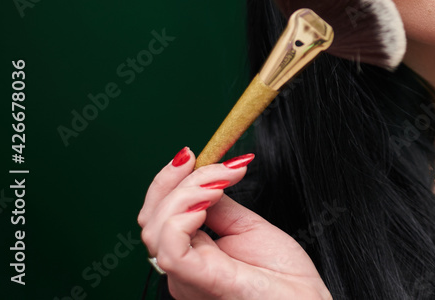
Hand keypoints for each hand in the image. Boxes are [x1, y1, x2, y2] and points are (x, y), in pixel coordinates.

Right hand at [138, 147, 331, 299]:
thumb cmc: (282, 277)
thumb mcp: (247, 227)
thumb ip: (221, 205)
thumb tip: (206, 176)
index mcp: (190, 254)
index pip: (157, 213)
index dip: (168, 180)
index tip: (192, 153)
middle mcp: (181, 267)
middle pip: (151, 217)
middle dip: (179, 179)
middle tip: (221, 168)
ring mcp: (187, 276)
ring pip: (156, 228)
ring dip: (186, 192)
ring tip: (220, 184)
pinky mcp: (200, 281)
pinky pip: (170, 251)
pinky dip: (181, 219)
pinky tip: (206, 205)